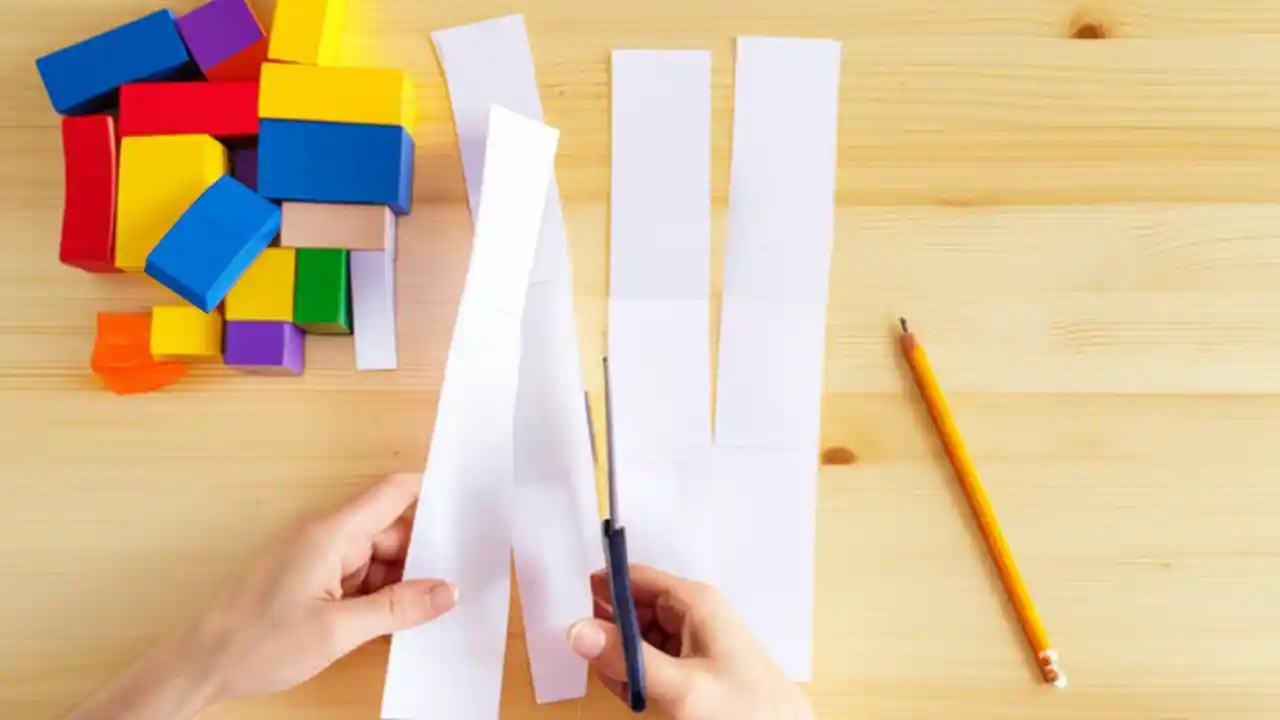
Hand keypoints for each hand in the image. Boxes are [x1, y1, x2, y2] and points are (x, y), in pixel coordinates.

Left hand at [69, 474, 456, 719]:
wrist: (201, 666)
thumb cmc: (255, 642)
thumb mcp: (337, 630)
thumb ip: (397, 608)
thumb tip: (446, 590)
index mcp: (331, 533)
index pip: (394, 492)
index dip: (432, 491)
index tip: (467, 502)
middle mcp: (326, 538)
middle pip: (392, 531)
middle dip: (424, 556)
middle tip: (457, 581)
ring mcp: (318, 560)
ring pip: (379, 559)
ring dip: (401, 583)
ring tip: (426, 611)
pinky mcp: (312, 581)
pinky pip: (359, 579)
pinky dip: (379, 597)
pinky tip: (394, 622)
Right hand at [567, 565, 812, 719]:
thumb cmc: (745, 710)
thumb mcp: (682, 687)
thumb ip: (627, 660)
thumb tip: (577, 630)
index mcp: (693, 601)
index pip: (632, 577)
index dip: (598, 589)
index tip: (568, 611)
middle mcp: (691, 613)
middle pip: (630, 608)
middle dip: (609, 635)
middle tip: (600, 665)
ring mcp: (690, 641)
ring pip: (635, 639)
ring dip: (623, 663)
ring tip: (632, 692)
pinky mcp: (690, 667)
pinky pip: (649, 661)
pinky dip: (637, 678)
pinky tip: (642, 700)